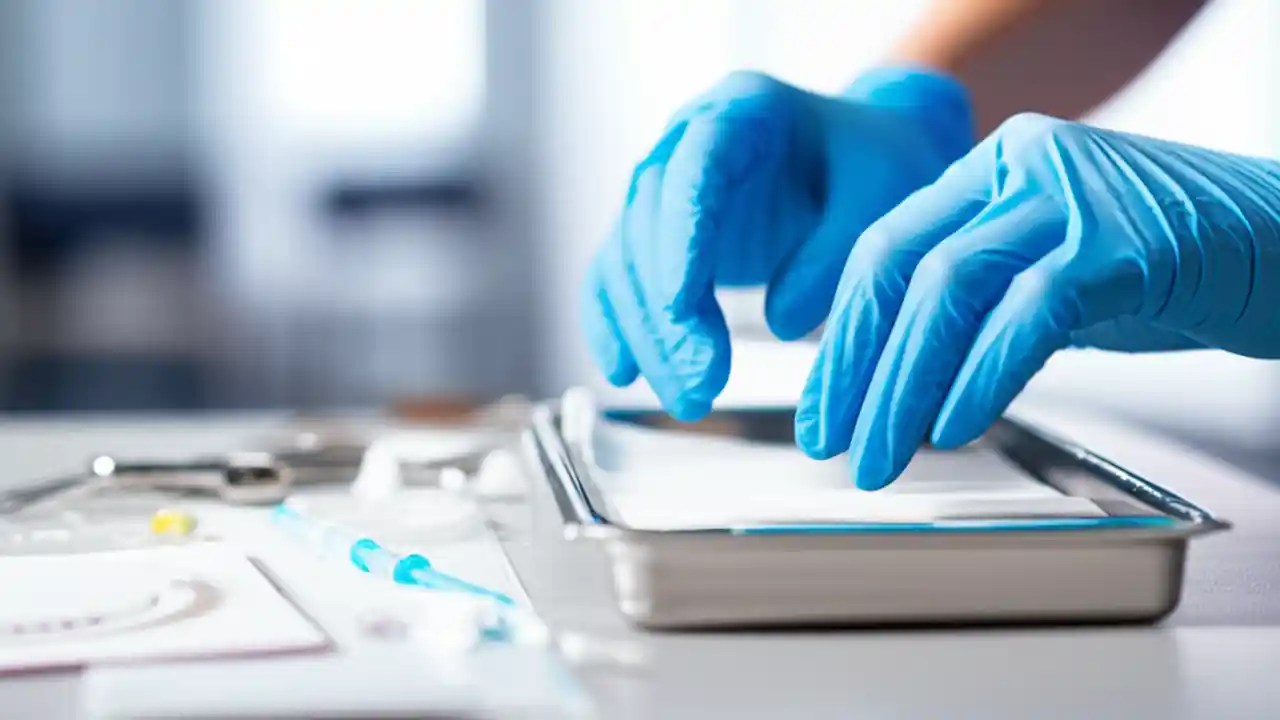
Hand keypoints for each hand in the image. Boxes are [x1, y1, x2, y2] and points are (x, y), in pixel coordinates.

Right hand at [582, 68, 972, 419]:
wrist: (862, 159)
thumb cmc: (877, 167)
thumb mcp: (884, 194)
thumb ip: (838, 251)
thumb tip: (780, 322)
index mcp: (743, 110)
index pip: (694, 168)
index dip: (682, 238)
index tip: (684, 307)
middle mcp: (686, 140)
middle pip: (649, 223)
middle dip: (667, 313)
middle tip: (702, 388)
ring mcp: (663, 186)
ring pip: (626, 259)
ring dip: (648, 336)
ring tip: (690, 402)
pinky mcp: (656, 231)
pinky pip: (617, 277)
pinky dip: (616, 325)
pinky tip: (626, 373)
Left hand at [797, 113, 1279, 488]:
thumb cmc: (1173, 267)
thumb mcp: (1053, 269)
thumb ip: (984, 299)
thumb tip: (901, 372)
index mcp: (993, 169)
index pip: (886, 249)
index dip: (843, 334)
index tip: (822, 404)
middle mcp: (1022, 166)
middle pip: (903, 269)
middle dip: (856, 367)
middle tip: (832, 444)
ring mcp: (1073, 196)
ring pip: (950, 291)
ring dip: (905, 386)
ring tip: (881, 456)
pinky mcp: (1125, 243)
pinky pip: (1028, 313)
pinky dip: (982, 376)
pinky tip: (954, 428)